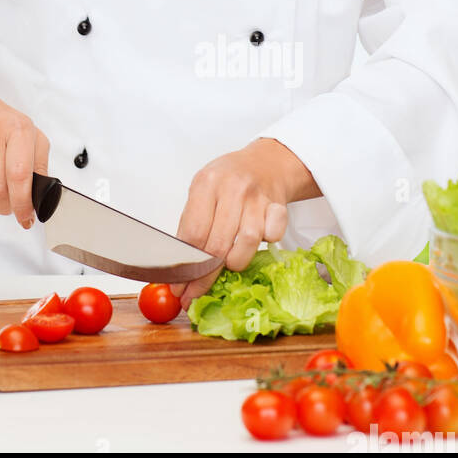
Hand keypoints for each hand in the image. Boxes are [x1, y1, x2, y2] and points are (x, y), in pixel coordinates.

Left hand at [168, 138, 320, 309]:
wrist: (265, 163)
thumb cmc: (228, 181)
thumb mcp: (202, 191)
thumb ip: (192, 223)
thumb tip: (178, 267)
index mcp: (206, 183)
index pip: (193, 233)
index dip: (186, 266)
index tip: (179, 286)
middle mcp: (232, 189)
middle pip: (217, 243)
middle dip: (204, 277)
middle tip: (194, 293)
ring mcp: (257, 198)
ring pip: (247, 243)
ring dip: (235, 262)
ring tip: (228, 265)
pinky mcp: (279, 207)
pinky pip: (273, 236)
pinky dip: (266, 244)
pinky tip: (258, 242)